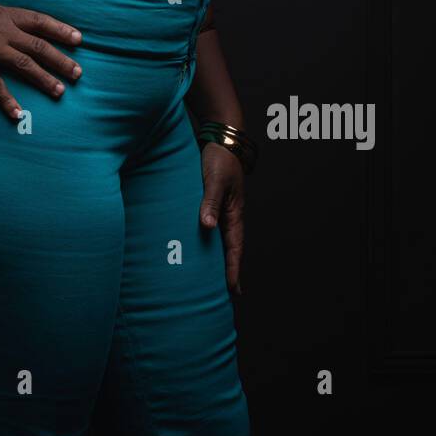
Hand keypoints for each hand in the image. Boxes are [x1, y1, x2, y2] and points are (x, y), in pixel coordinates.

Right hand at [0, 0, 82, 120]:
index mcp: (7, 15)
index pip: (41, 22)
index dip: (61, 30)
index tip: (79, 39)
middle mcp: (6, 33)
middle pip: (40, 47)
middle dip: (61, 61)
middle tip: (78, 73)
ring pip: (26, 66)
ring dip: (44, 79)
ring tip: (60, 92)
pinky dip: (7, 101)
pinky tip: (17, 114)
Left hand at [198, 142, 244, 296]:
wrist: (220, 140)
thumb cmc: (220, 159)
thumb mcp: (214, 180)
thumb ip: (209, 202)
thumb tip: (207, 226)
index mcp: (234, 213)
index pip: (234, 248)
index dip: (233, 269)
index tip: (232, 289)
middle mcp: (228, 215)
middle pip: (229, 249)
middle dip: (229, 271)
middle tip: (228, 295)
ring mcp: (220, 210)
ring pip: (219, 240)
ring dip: (218, 259)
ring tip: (213, 279)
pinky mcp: (210, 204)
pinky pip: (210, 229)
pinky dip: (208, 243)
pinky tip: (201, 250)